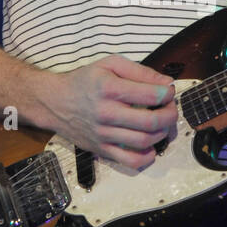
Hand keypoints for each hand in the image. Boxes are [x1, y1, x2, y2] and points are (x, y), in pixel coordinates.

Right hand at [49, 56, 177, 170]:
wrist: (55, 102)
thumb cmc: (84, 81)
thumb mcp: (110, 64)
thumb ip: (140, 71)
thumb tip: (166, 82)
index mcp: (109, 89)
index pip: (151, 95)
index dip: (167, 93)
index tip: (168, 91)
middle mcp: (106, 113)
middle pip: (151, 121)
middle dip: (170, 114)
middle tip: (171, 108)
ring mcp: (104, 134)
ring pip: (144, 141)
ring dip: (162, 133)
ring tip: (161, 123)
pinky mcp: (102, 149)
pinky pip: (130, 161)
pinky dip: (147, 156)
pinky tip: (149, 144)